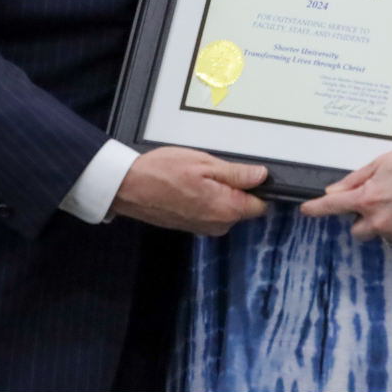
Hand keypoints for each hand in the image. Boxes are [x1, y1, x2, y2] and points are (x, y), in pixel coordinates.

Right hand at [110, 146, 267, 235]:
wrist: (130, 188)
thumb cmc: (164, 172)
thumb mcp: (205, 163)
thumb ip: (236, 173)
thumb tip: (261, 176)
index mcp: (225, 209)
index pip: (260, 205)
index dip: (259, 188)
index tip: (250, 174)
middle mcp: (217, 225)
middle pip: (244, 208)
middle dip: (237, 188)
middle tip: (216, 169)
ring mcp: (204, 228)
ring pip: (226, 210)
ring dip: (220, 193)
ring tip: (200, 176)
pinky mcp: (192, 226)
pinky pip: (211, 213)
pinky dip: (206, 199)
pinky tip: (191, 186)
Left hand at [300, 135, 391, 249]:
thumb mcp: (384, 162)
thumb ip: (357, 179)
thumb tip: (335, 191)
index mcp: (369, 197)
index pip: (334, 207)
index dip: (317, 209)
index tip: (306, 211)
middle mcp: (381, 221)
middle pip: (358, 230)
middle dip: (364, 218)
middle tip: (383, 199)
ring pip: (384, 234)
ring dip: (389, 223)